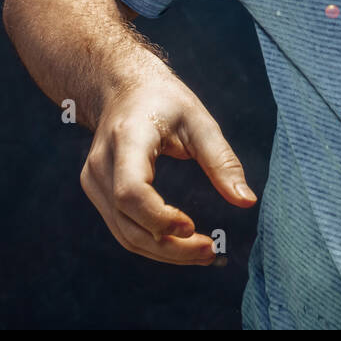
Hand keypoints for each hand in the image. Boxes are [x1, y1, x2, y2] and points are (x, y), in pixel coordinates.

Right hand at [80, 76, 255, 264]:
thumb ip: (222, 160)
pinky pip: (122, 228)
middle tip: (210, 252)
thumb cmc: (165, 100)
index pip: (131, 191)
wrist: (122, 87)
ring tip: (203, 253)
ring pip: (124, 234)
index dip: (159, 217)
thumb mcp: (199, 121)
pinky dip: (152, 242)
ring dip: (163, 252)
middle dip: (170, 247)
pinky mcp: (97, 192)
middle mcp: (101, 163)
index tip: (192, 227)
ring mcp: (94, 180)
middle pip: (128, 222)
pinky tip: (181, 244)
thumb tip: (247, 201)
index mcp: (127, 138)